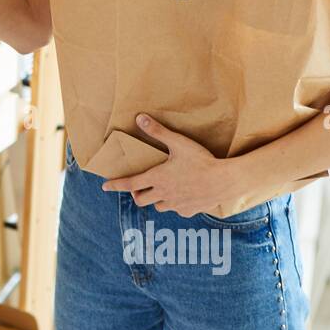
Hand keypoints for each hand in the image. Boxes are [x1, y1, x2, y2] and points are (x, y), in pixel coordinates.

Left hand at [99, 114, 241, 217]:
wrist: (224, 181)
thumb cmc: (201, 160)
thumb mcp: (178, 143)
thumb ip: (158, 132)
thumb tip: (139, 118)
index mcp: (157, 178)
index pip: (129, 184)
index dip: (115, 185)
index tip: (105, 187)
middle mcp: (163, 195)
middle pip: (140, 200)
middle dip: (137, 194)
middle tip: (139, 187)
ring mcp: (176, 205)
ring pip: (158, 206)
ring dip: (156, 199)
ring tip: (162, 190)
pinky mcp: (189, 211)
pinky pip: (177, 210)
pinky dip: (176, 204)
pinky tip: (183, 196)